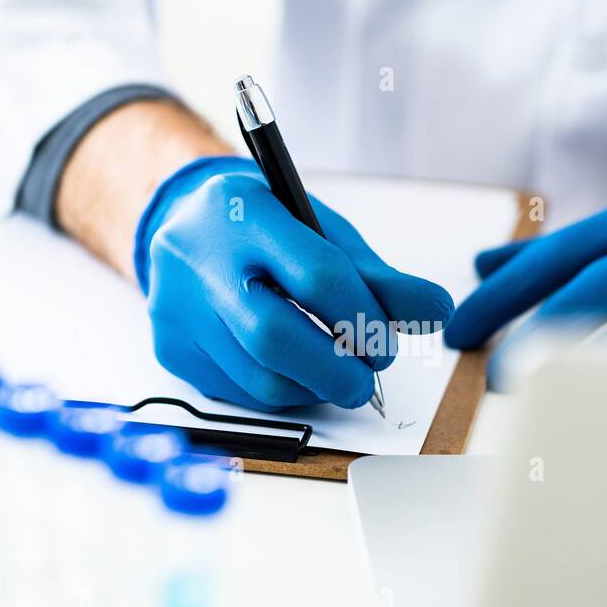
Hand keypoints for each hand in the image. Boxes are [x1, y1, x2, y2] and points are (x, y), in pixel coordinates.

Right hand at [136, 156, 453, 411]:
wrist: (185, 225)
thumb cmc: (268, 227)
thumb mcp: (320, 231)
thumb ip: (377, 275)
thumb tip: (434, 314)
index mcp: (243, 211)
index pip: (315, 275)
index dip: (363, 317)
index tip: (388, 341)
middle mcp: (197, 260)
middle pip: (274, 339)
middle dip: (336, 371)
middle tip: (367, 378)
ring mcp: (177, 310)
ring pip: (259, 380)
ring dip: (314, 389)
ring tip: (335, 372)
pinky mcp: (171, 351)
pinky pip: (241, 395)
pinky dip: (283, 393)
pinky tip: (295, 372)